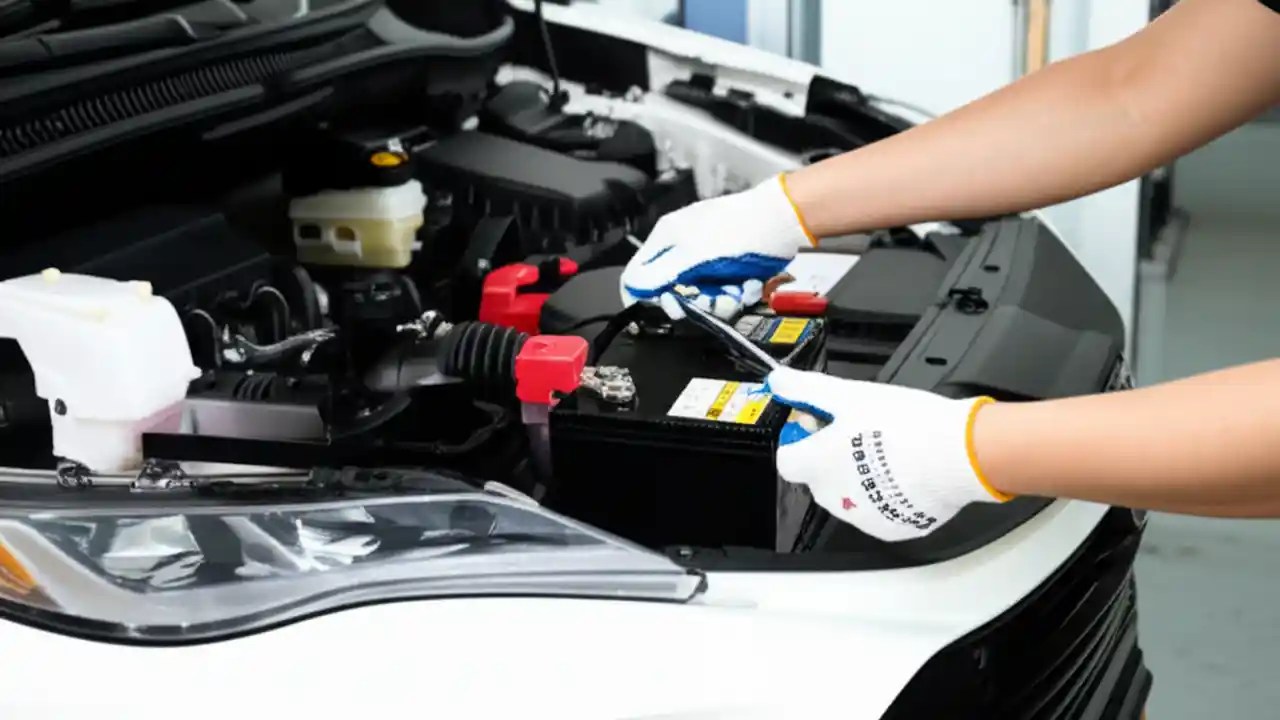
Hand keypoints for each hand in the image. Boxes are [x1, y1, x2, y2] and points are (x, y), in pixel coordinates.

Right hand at [620, 174, 814, 319]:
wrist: (784, 222)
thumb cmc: (741, 229)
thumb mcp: (692, 255)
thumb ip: (659, 274)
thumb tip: (631, 289)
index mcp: (666, 238)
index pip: (639, 274)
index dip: (650, 296)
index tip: (671, 307)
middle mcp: (684, 248)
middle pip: (674, 290)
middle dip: (696, 300)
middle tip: (712, 298)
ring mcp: (707, 258)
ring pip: (701, 296)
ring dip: (722, 299)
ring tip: (738, 288)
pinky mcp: (729, 268)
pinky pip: (724, 292)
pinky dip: (738, 293)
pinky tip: (749, 284)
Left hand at [765, 367, 1011, 541]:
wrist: (958, 454)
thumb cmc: (905, 425)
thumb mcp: (850, 395)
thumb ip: (807, 389)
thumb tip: (779, 381)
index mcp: (817, 465)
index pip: (787, 458)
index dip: (802, 439)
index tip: (822, 423)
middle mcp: (833, 498)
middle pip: (818, 476)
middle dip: (831, 455)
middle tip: (859, 431)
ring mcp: (862, 517)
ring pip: (848, 495)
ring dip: (858, 476)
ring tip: (888, 450)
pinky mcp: (892, 529)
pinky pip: (878, 511)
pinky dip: (885, 495)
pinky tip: (904, 473)